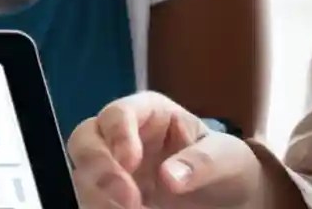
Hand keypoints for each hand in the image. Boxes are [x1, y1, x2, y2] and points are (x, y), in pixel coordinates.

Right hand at [68, 92, 264, 208]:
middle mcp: (121, 136)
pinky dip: (103, 207)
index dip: (118, 135)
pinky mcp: (111, 196)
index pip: (118, 113)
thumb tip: (169, 177)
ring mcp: (113, 167)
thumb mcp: (225, 157)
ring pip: (83, 174)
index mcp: (148, 112)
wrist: (228, 195)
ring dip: (99, 196)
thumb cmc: (225, 163)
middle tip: (128, 199)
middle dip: (99, 168)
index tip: (130, 163)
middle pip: (85, 139)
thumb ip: (200, 162)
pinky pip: (92, 200)